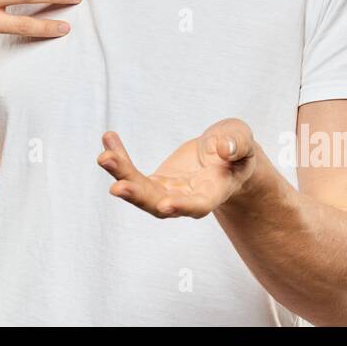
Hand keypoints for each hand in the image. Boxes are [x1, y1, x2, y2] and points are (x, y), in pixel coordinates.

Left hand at [97, 118, 262, 218]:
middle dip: (138, 196)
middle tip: (116, 187)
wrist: (224, 156)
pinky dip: (120, 158)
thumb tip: (225, 148)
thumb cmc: (237, 150)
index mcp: (213, 193)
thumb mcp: (243, 142)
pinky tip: (108, 139)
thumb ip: (238, 145)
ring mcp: (168, 193)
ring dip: (121, 176)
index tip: (165, 205)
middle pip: (159, 204)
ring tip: (104, 157)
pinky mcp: (154, 183)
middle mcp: (187, 200)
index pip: (198, 205)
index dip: (183, 206)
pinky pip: (132, 174)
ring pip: (140, 191)